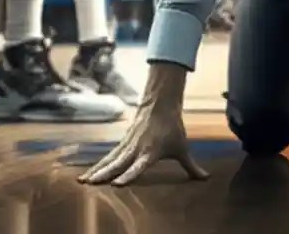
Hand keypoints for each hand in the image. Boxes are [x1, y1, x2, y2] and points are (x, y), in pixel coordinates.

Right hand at [79, 64, 208, 185]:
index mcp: (150, 152)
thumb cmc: (173, 128)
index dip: (129, 175)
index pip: (137, 166)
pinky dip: (98, 165)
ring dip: (96, 170)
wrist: (160, 104)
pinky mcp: (122, 142)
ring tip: (83, 181)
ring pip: (109, 160)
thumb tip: (205, 178)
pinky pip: (109, 156)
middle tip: (90, 184)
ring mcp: (127, 145)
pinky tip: (89, 174)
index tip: (117, 184)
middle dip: (104, 174)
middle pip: (117, 163)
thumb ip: (191, 166)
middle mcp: (136, 149)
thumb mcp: (182, 148)